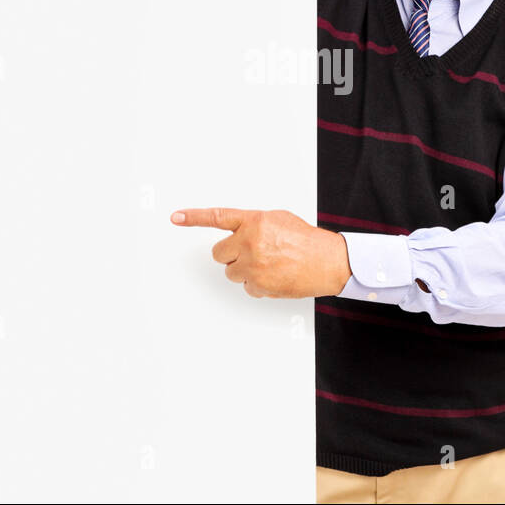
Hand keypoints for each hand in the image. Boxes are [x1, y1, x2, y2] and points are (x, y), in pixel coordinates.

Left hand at [171, 207, 351, 298]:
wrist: (328, 261)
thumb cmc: (306, 240)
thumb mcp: (278, 219)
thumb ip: (254, 224)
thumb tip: (239, 232)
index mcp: (254, 222)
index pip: (218, 217)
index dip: (193, 217)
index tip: (176, 217)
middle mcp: (250, 242)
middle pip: (220, 253)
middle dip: (231, 254)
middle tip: (250, 253)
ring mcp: (253, 266)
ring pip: (231, 272)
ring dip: (244, 270)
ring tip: (267, 264)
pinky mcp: (259, 285)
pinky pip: (246, 287)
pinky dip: (256, 284)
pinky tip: (273, 276)